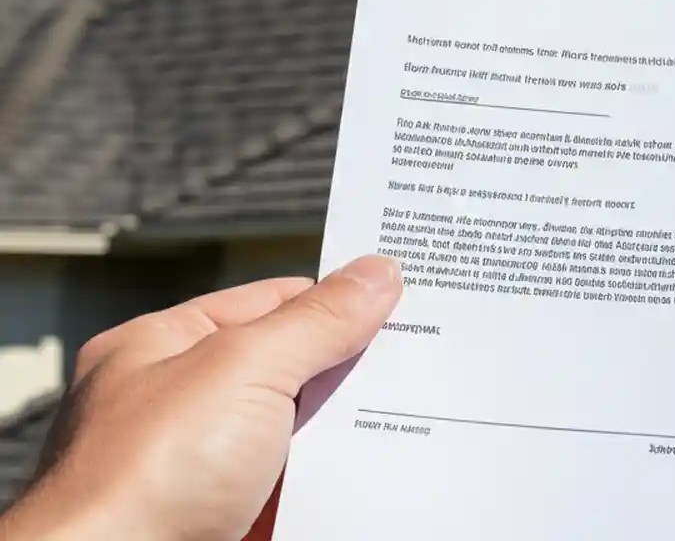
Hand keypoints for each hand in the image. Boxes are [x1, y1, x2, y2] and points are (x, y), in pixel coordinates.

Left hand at [0, 255, 402, 540]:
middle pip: (291, 373)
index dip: (336, 299)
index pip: (270, 303)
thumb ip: (315, 321)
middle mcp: (179, 409)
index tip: (400, 299)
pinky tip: (373, 481)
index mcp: (164, 349)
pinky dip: (335, 491)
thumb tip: (375, 275)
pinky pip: (297, 496)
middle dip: (349, 374)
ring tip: (407, 423)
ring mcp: (202, 472)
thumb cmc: (140, 477)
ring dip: (348, 438)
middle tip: (416, 364)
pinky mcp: (227, 522)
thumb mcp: (242, 370)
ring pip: (299, 440)